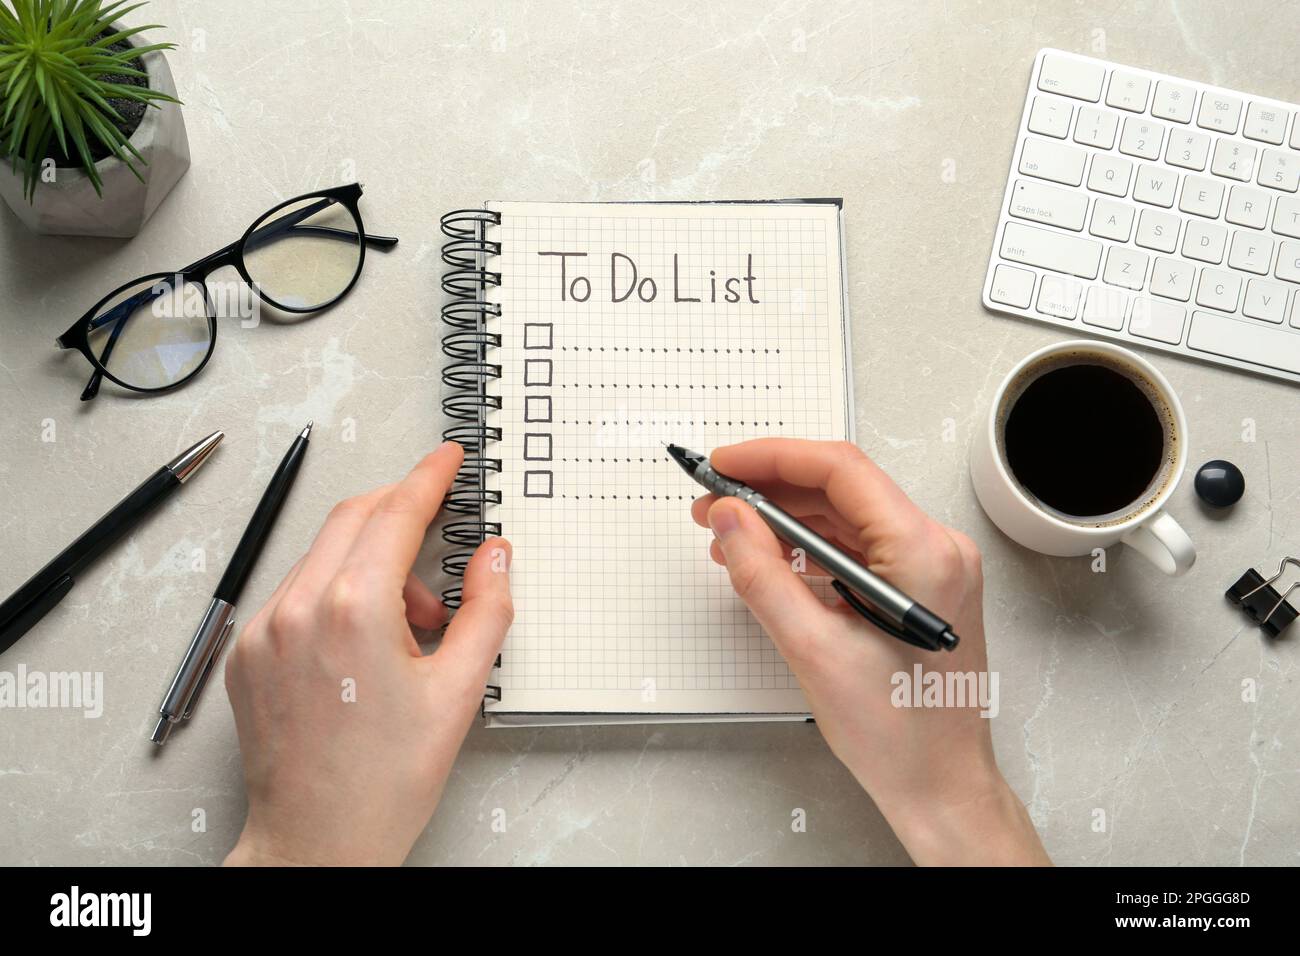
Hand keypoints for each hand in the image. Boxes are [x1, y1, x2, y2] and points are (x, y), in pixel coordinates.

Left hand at [222, 442, 512, 865]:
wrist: (316, 843)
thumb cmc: (383, 782)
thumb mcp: (459, 692)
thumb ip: (486, 610)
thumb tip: (494, 555)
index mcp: (352, 611)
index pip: (395, 513)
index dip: (427, 477)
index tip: (446, 458)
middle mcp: (297, 609)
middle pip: (352, 518)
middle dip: (400, 511)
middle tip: (441, 531)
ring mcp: (263, 630)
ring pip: (323, 554)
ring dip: (373, 562)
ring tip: (414, 624)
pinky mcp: (246, 652)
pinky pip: (297, 590)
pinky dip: (338, 592)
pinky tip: (369, 640)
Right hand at [692, 439, 1047, 864]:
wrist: (939, 785)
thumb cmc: (898, 733)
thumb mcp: (812, 649)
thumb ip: (762, 574)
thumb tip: (728, 519)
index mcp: (924, 553)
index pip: (841, 472)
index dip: (774, 458)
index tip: (725, 465)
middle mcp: (937, 548)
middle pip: (842, 489)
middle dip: (771, 491)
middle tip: (713, 503)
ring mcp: (931, 566)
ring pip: (846, 517)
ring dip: (785, 520)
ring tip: (728, 535)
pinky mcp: (919, 585)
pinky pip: (857, 546)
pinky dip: (809, 548)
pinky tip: (767, 559)